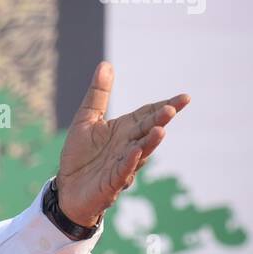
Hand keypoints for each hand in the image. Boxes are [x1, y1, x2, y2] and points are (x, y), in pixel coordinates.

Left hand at [55, 61, 189, 224]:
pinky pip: (122, 172)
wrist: (67, 188)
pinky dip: (129, 163)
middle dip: (159, 122)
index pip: (148, 115)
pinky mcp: (112, 183)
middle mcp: (128, 146)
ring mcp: (123, 165)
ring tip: (161, 131)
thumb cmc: (80, 154)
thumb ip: (98, 94)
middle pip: (148, 132)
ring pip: (140, 152)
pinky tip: (134, 153)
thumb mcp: (86, 119)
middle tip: (172, 109)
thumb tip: (106, 64)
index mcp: (124, 130)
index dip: (164, 106)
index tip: (184, 98)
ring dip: (150, 142)